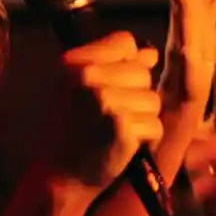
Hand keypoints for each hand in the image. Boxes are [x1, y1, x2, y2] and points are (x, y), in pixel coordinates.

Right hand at [45, 31, 163, 198]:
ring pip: (153, 100)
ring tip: (114, 130)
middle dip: (135, 95)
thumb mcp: (87, 87)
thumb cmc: (74, 127)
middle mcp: (88, 76)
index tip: (112, 85)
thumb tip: (150, 53)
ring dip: (141, 119)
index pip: (125, 42)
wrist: (60, 173)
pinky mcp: (121, 126)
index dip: (129, 63)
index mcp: (75, 61)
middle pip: (143, 73)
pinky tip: (122, 144)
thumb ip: (119, 65)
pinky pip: (154, 126)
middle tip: (108, 115)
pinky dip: (144, 140)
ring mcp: (105, 100)